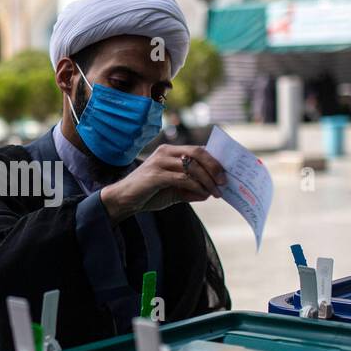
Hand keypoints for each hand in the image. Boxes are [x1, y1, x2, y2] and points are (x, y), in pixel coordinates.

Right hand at [99, 144, 226, 221]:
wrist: (124, 200)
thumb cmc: (149, 193)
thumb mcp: (174, 190)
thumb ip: (191, 189)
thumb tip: (210, 192)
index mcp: (170, 151)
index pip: (198, 150)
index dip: (215, 160)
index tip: (227, 173)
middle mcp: (165, 152)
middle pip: (198, 153)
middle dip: (214, 167)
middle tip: (224, 181)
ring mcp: (159, 162)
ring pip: (192, 166)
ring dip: (208, 180)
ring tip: (216, 192)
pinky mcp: (155, 175)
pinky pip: (182, 178)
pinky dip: (196, 186)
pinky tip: (203, 194)